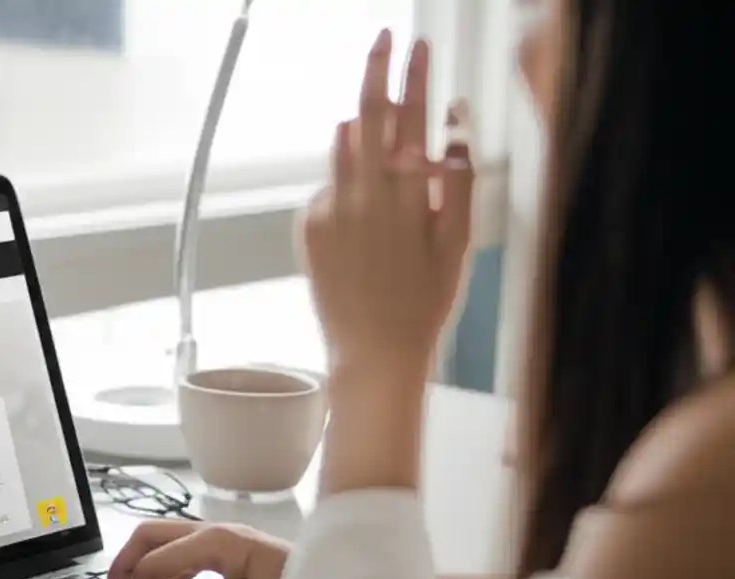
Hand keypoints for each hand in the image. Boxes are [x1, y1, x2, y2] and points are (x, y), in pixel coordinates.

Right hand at [104, 520, 289, 578]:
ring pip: (162, 544)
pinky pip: (181, 555)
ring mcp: (219, 539)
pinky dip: (162, 574)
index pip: (155, 556)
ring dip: (143, 571)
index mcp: (216, 539)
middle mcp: (214, 531)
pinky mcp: (226, 552)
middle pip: (150, 537)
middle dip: (126, 568)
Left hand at [300, 30, 475, 374]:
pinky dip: (347, 187)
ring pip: (344, 148)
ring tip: (382, 149)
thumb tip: (455, 124)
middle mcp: (363, 196)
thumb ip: (457, 180)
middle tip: (383, 39)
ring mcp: (330, 209)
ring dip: (362, 132)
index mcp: (406, 196)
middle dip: (376, 70)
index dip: (415, 76)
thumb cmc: (425, 301)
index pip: (411, 118)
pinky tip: (365, 224)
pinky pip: (329, 187)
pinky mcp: (308, 225)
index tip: (418, 44)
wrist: (374, 351)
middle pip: (366, 114)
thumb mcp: (458, 242)